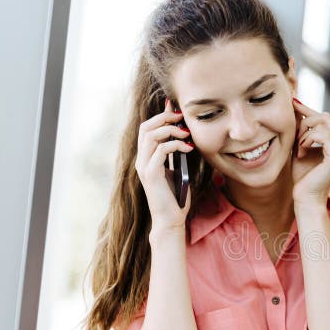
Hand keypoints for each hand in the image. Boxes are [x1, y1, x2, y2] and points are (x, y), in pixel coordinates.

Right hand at [135, 97, 195, 230]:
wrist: (170, 219)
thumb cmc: (177, 196)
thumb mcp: (178, 169)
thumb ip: (176, 153)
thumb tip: (184, 135)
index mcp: (146, 158)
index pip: (147, 128)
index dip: (161, 115)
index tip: (177, 109)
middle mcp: (141, 160)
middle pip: (145, 127)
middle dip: (165, 117)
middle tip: (182, 118)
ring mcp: (144, 167)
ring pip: (151, 135)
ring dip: (171, 130)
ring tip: (187, 134)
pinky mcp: (150, 174)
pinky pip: (160, 150)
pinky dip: (176, 145)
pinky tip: (189, 148)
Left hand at [291, 98, 329, 206]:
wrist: (305, 198)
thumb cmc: (302, 177)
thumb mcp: (300, 147)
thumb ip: (301, 130)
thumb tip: (296, 107)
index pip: (325, 118)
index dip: (308, 109)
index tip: (293, 102)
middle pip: (324, 117)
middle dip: (305, 122)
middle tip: (295, 139)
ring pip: (322, 123)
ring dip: (304, 133)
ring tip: (298, 148)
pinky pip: (321, 135)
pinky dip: (307, 140)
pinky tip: (301, 152)